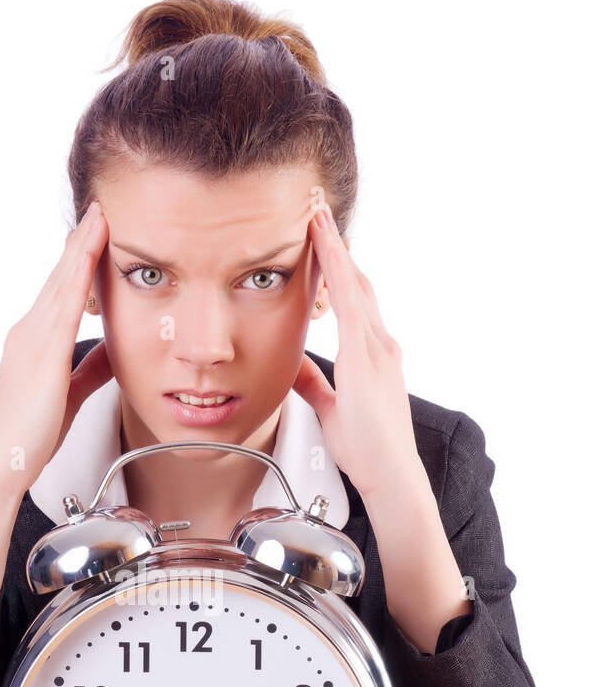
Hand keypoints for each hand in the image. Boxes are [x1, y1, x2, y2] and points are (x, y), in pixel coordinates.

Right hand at [0, 200, 112, 503]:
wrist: (0, 466)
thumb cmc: (29, 439)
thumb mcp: (68, 396)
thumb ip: (90, 370)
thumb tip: (115, 351)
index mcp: (32, 343)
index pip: (58, 294)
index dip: (77, 263)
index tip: (94, 235)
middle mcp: (27, 334)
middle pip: (58, 279)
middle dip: (79, 243)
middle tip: (98, 209)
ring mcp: (31, 341)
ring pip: (61, 284)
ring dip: (81, 247)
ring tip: (100, 216)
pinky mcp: (41, 355)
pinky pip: (65, 305)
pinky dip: (79, 274)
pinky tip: (92, 252)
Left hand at [292, 197, 425, 501]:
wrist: (390, 473)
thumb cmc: (368, 449)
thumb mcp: (331, 408)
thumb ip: (315, 383)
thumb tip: (297, 366)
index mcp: (372, 355)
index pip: (353, 301)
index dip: (339, 269)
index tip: (324, 242)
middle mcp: (379, 344)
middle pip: (356, 283)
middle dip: (337, 247)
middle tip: (319, 213)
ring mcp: (377, 349)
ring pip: (354, 286)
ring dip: (336, 250)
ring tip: (317, 218)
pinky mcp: (367, 358)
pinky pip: (351, 306)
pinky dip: (339, 276)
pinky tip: (328, 253)